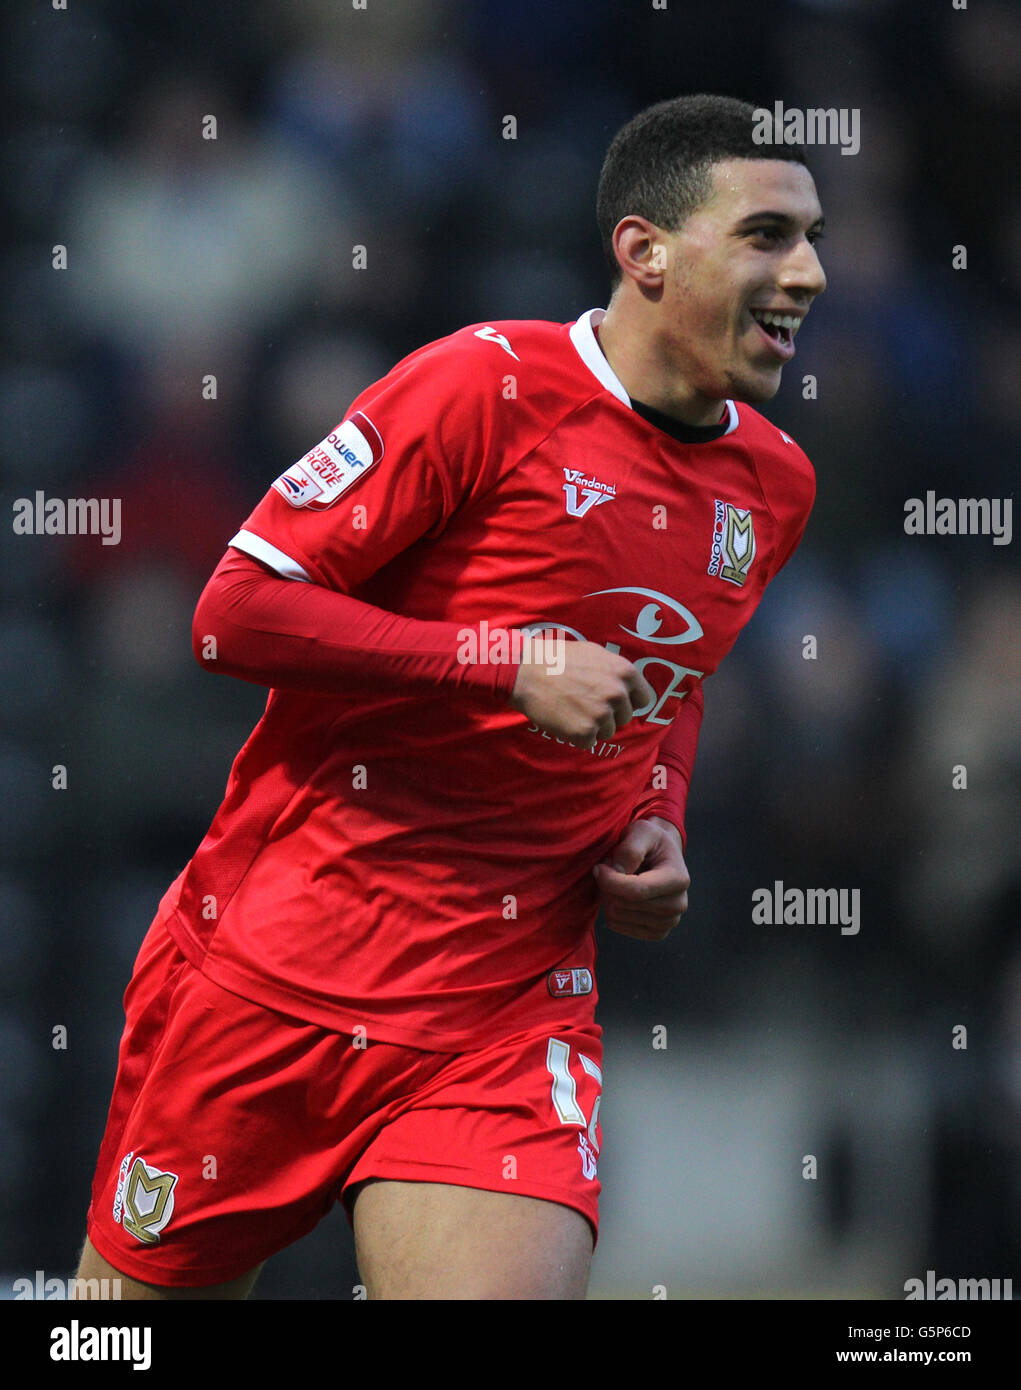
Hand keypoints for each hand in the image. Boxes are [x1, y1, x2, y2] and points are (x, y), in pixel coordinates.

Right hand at [507, 639, 654, 749]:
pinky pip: (588, 742)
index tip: (615, 703)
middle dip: (608, 714)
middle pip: (624, 717)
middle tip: (585, 704)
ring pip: (607, 731)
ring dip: (592, 726)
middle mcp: (618, 694)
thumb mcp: (594, 652)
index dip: (629, 702)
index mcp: (625, 672)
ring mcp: (602, 714)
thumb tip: (629, 685)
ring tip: (572, 710)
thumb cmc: (558, 658)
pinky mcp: (584, 732)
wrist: (526, 671)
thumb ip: (615, 670)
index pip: (644, 699)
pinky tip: (564, 720)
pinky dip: (577, 736)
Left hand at [593, 816, 689, 940]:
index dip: (609, 881)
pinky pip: (617, 926)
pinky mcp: (655, 933)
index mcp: (678, 879)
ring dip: (609, 896)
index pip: (636, 891)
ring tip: (618, 880)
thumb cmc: (649, 841)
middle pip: (623, 905)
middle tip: (612, 869)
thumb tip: (618, 871)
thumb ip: (630, 848)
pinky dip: (611, 909)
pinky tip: (620, 895)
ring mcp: (668, 922)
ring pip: (617, 917)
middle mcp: (678, 905)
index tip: (598, 867)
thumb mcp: (641, 831)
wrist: (660, 856)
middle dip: (608, 886)